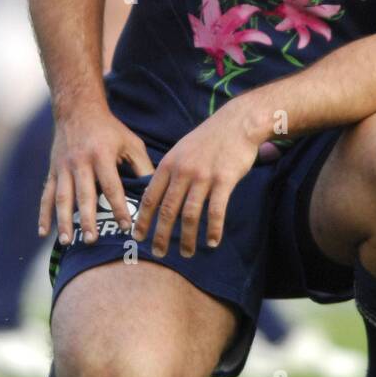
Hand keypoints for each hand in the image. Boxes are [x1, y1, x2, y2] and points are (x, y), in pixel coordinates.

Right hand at [39, 108, 154, 245]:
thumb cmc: (110, 130)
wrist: (78, 110)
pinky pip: (46, 195)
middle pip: (84, 194)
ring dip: (63, 221)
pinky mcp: (52, 171)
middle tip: (92, 240)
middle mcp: (81, 162)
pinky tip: (43, 233)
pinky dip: (43, 215)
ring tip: (66, 242)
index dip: (119, 207)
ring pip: (62, 197)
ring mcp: (63, 167)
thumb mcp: (131, 142)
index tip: (125, 227)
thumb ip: (143, 166)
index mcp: (102, 155)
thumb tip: (154, 191)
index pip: (112, 186)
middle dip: (87, 218)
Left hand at [132, 100, 261, 258]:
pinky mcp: (224, 179)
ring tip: (187, 253)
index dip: (143, 220)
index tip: (138, 237)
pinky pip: (216, 211)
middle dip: (161, 235)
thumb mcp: (182, 149)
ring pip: (190, 214)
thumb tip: (156, 194)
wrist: (237, 123)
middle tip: (159, 254)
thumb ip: (170, 170)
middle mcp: (183, 171)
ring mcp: (203, 176)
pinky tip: (212, 242)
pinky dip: (213, 229)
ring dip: (187, 238)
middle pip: (167, 210)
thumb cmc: (209, 138)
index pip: (151, 197)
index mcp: (169, 163)